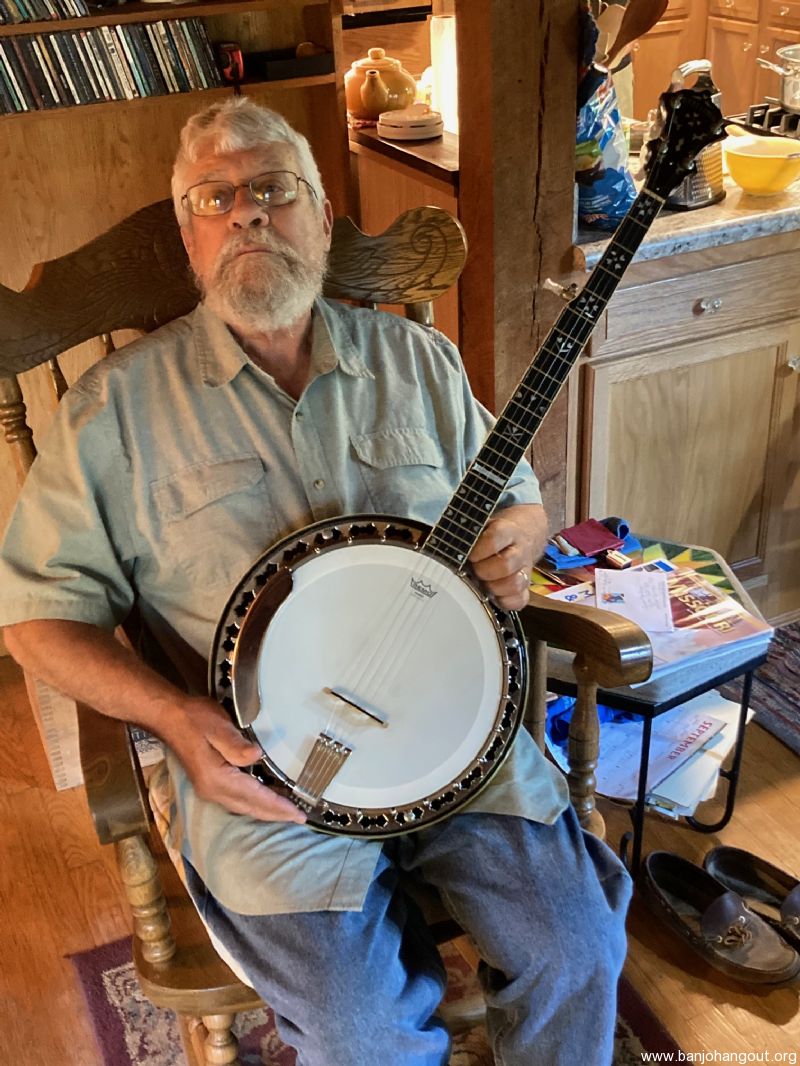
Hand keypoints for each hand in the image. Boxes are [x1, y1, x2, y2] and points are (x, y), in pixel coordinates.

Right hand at [162, 696, 306, 823]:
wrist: (169, 717)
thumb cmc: (194, 718)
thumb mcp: (218, 726)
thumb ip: (236, 744)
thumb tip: (258, 756)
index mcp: (217, 779)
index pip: (255, 798)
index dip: (278, 807)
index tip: (298, 814)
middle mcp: (213, 791)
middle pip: (250, 808)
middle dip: (276, 814)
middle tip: (300, 818)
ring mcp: (209, 789)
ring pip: (244, 806)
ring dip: (266, 811)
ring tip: (288, 812)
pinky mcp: (209, 784)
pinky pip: (238, 800)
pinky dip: (255, 803)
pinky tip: (265, 799)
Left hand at [469, 504, 547, 610]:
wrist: (520, 535)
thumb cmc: (491, 536)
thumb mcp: (480, 528)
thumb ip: (466, 536)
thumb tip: (442, 546)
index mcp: (507, 531)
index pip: (494, 539)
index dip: (478, 550)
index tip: (468, 555)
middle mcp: (519, 551)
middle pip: (505, 564)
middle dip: (483, 571)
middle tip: (473, 570)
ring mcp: (524, 571)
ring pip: (515, 584)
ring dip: (493, 587)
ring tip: (482, 583)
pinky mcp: (525, 588)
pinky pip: (519, 600)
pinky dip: (504, 601)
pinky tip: (493, 595)